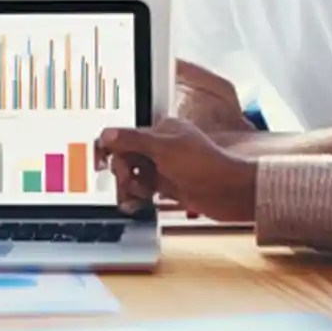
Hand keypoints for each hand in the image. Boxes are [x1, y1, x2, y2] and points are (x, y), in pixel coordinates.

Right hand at [95, 118, 257, 221]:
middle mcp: (162, 147)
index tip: (101, 161)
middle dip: (123, 170)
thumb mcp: (164, 148)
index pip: (126, 135)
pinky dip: (139, 195)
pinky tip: (141, 201)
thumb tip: (107, 133)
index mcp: (162, 129)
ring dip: (131, 185)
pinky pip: (143, 189)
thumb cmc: (205, 165)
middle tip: (128, 179)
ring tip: (139, 193)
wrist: (230, 194)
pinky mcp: (168, 186)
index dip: (113, 148)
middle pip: (126, 157)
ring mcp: (164, 167)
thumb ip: (133, 140)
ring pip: (134, 174)